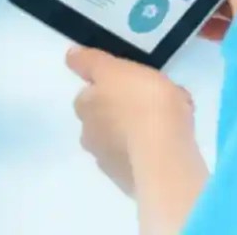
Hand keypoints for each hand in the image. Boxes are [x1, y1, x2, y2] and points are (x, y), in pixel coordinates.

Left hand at [67, 46, 199, 196]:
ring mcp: (107, 161)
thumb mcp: (116, 69)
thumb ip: (92, 62)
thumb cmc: (142, 101)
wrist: (162, 154)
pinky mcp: (128, 180)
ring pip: (122, 139)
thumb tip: (70, 55)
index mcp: (85, 106)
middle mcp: (89, 134)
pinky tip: (166, 147)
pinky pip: (137, 159)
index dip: (110, 86)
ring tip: (166, 127)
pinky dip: (147, 153)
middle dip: (123, 112)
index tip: (131, 83)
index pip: (89, 93)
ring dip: (136, 132)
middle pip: (104, 119)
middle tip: (153, 104)